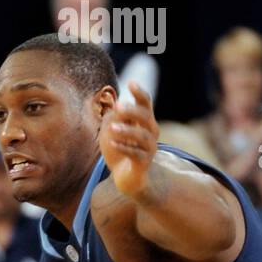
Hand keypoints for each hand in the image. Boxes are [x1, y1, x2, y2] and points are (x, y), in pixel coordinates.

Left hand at [99, 83, 159, 197]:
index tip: (130, 83)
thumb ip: (113, 119)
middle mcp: (151, 132)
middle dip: (132, 111)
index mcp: (144, 121)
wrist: (126, 178)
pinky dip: (124, 148)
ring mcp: (149, 148)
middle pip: (145, 116)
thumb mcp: (111, 132)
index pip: (145, 103)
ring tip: (111, 130)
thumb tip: (116, 109)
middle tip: (117, 107)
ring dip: (126, 131)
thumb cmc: (119, 150)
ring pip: (141, 136)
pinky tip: (113, 144)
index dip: (139, 93)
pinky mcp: (143, 163)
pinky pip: (135, 154)